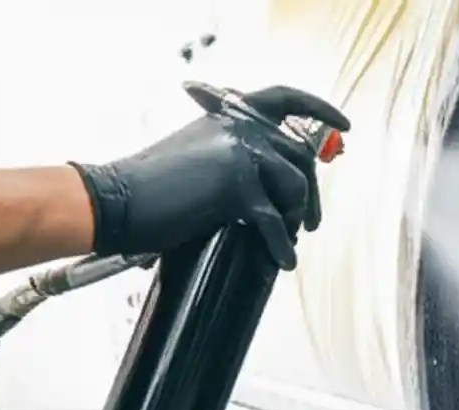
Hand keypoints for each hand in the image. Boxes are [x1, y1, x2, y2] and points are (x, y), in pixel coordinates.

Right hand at [71, 86, 349, 269]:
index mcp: (229, 115)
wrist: (114, 201)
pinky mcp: (236, 186)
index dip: (319, 108)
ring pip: (295, 186)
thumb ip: (239, 157)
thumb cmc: (153, 188)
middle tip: (312, 222)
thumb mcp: (201, 155)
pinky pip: (274, 221)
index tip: (344, 124)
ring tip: (291, 237)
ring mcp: (240, 153)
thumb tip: (285, 187)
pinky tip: (282, 260)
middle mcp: (239, 127)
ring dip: (298, 217)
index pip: (283, 99)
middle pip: (300, 155)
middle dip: (311, 194)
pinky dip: (281, 245)